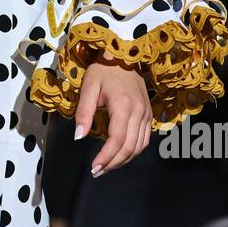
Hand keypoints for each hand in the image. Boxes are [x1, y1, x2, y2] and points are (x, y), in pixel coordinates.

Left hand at [74, 49, 151, 174]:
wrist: (124, 55)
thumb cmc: (103, 70)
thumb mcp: (89, 87)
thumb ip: (84, 113)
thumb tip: (78, 137)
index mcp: (124, 105)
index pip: (117, 139)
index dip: (106, 157)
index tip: (94, 167)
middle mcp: (139, 112)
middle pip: (130, 147)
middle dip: (113, 163)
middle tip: (97, 171)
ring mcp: (147, 114)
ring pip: (140, 146)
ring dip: (124, 160)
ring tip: (107, 167)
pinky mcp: (149, 114)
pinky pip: (145, 139)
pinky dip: (133, 151)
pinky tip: (120, 155)